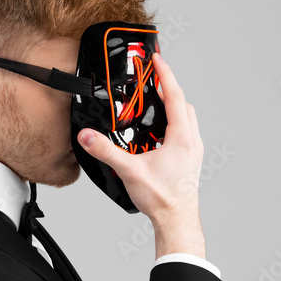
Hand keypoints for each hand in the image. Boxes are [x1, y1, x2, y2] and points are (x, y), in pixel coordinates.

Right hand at [76, 52, 203, 225]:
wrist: (177, 221)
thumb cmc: (162, 199)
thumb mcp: (130, 171)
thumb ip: (105, 152)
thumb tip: (88, 137)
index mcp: (181, 138)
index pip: (174, 96)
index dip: (165, 74)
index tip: (157, 59)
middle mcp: (191, 142)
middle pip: (184, 104)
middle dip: (169, 88)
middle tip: (154, 79)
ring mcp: (193, 151)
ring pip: (187, 118)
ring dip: (173, 106)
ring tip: (155, 103)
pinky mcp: (190, 160)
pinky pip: (185, 132)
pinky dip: (174, 123)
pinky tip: (159, 132)